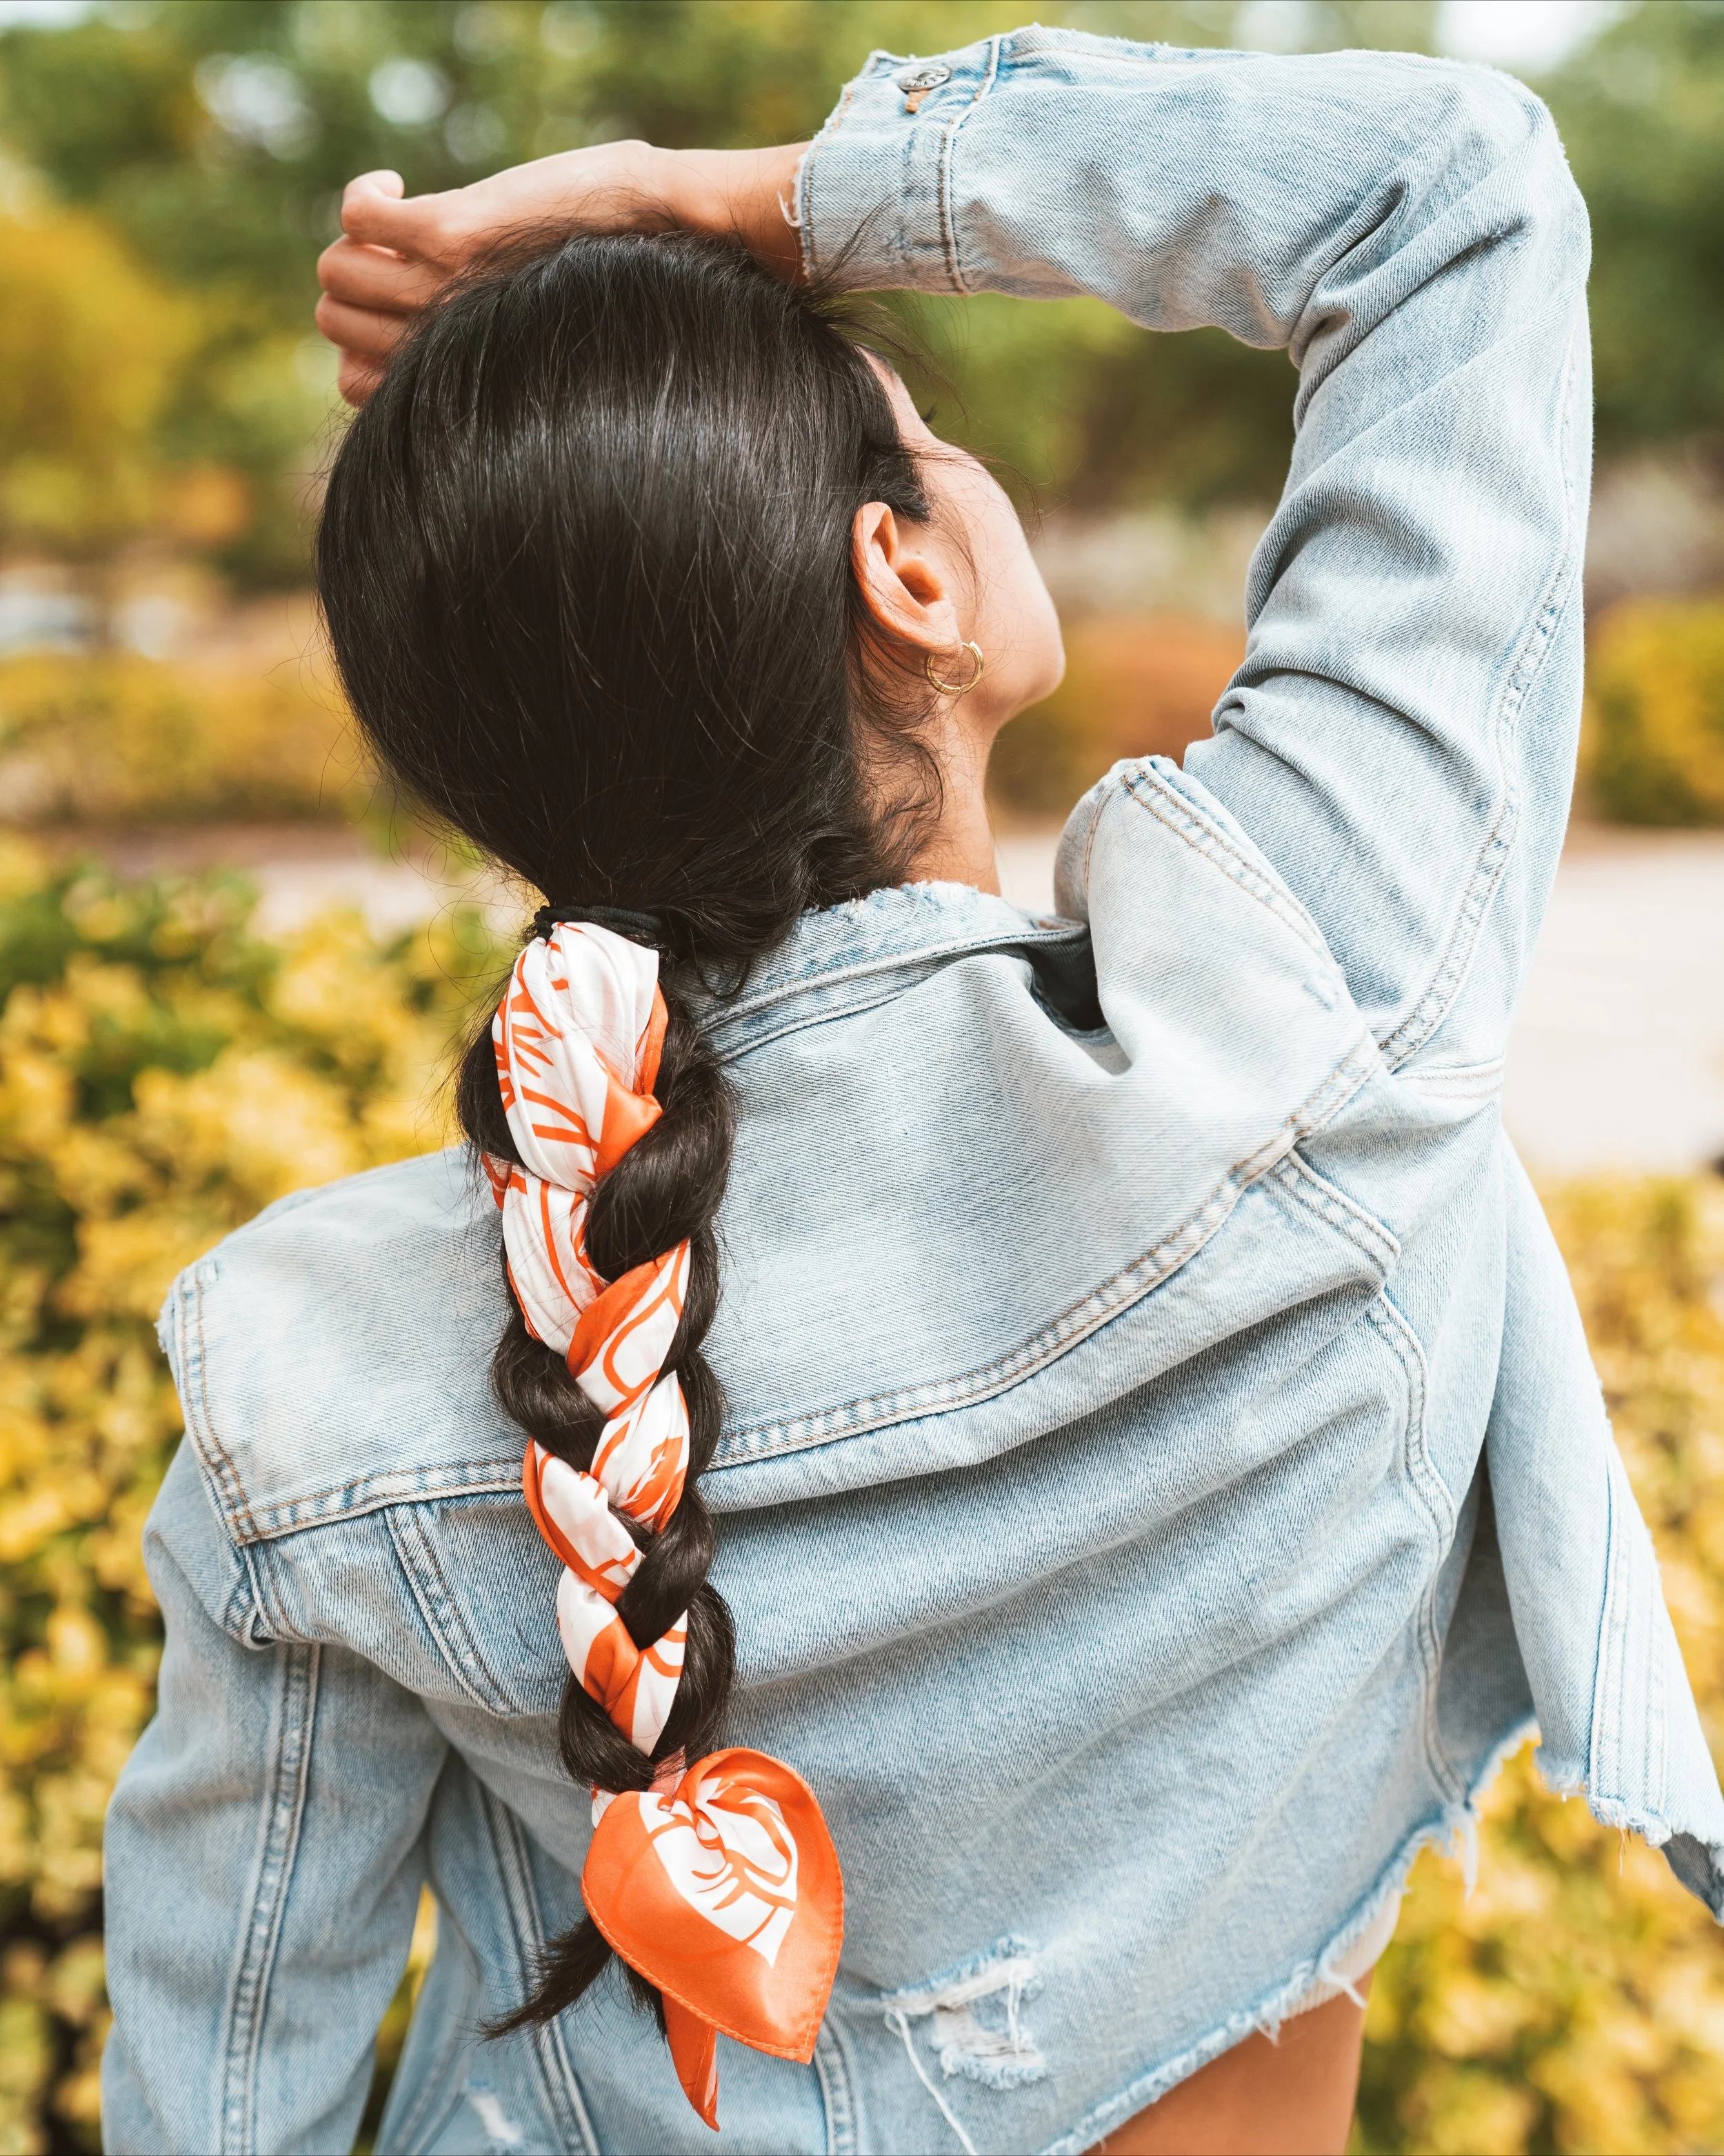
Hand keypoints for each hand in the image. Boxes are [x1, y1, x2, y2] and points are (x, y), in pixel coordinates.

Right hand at [315, 142, 806, 405]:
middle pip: (333, 321)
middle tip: (394, 255)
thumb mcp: (537, 340)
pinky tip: (397, 186)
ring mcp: (442, 292)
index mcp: (459, 377)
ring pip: (335, 272)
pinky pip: (358, 219)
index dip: (359, 341)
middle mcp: (443, 346)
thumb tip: (463, 354)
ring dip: (355, 241)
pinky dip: (365, 196)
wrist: (661, 241)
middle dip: (351, 282)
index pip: (352, 383)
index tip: (397, 305)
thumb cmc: (614, 291)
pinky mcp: (449, 236)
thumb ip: (485, 346)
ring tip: (397, 220)